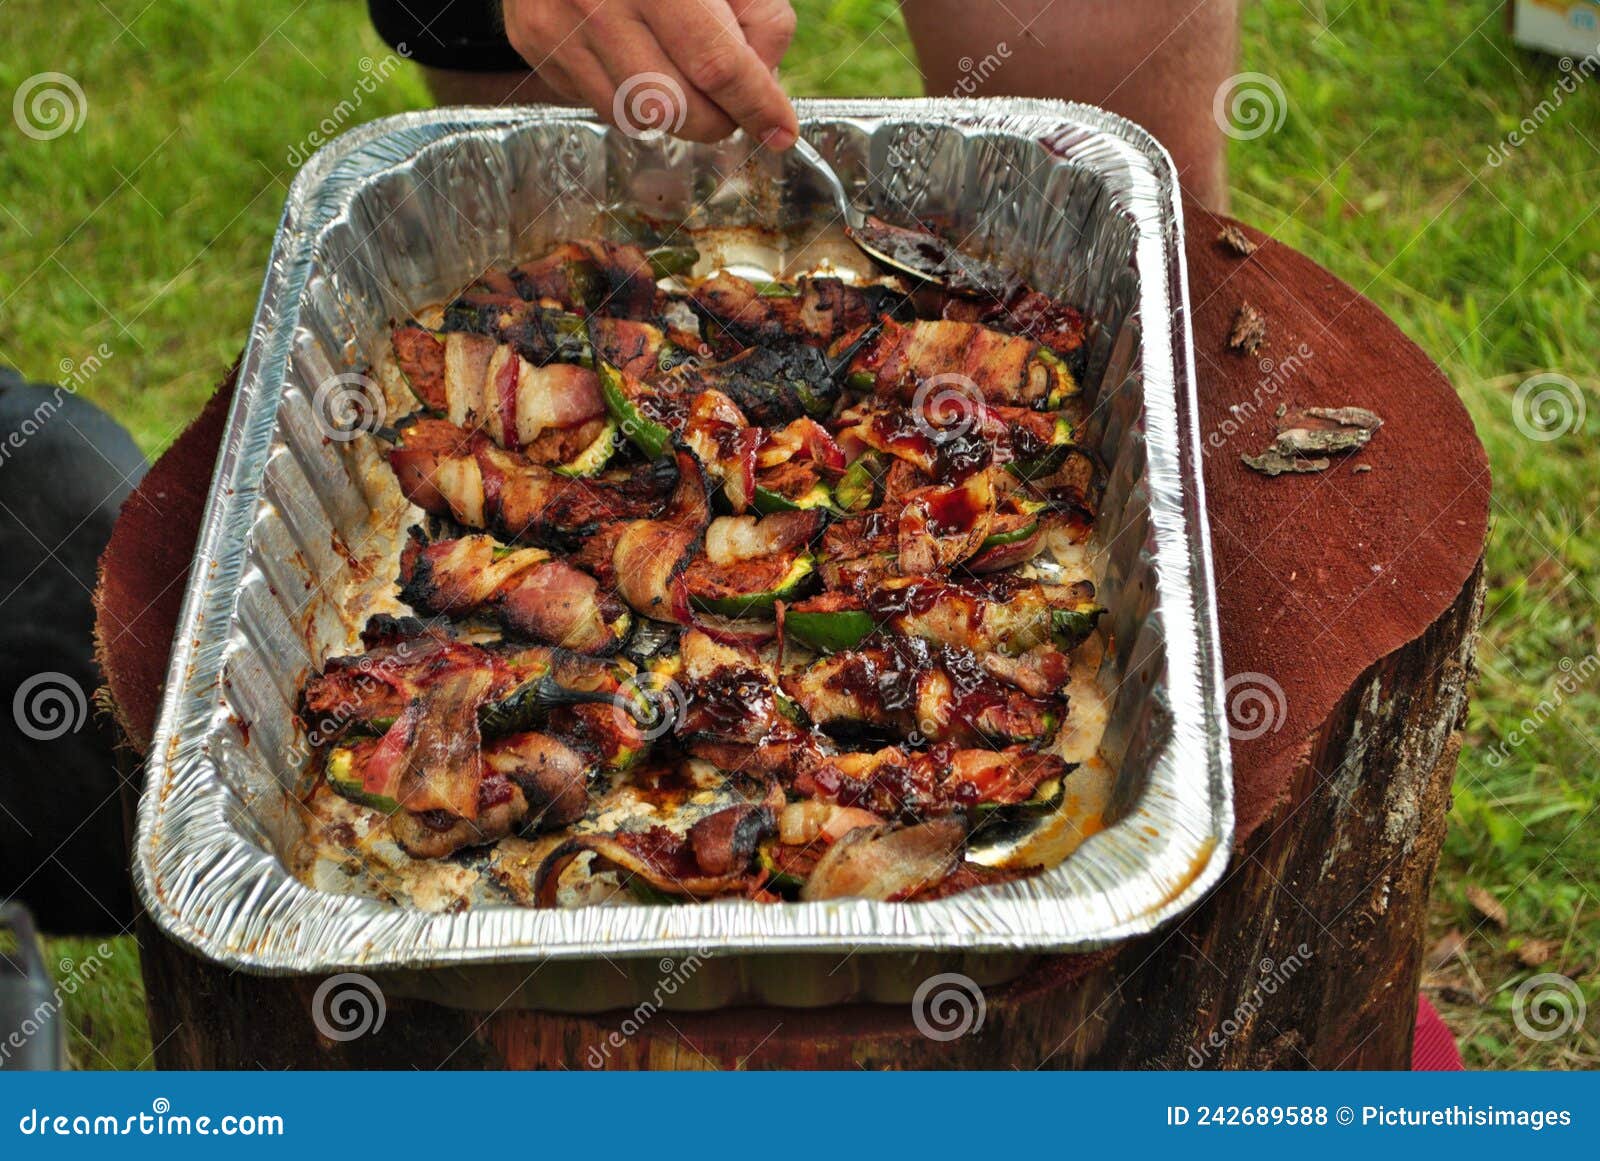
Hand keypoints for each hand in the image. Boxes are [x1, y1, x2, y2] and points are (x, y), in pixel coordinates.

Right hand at [502, 0, 798, 147]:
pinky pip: (600, 104)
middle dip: (718, 118)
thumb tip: (764, 86)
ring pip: (637, 118)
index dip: (756, 105)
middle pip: (675, 108)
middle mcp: (597, 1)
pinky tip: (636, 53)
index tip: (781, 132)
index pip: (716, 64)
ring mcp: (556, 27)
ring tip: (683, 66)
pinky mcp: (534, 44)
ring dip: (676, 110)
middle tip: (733, 98)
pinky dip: (633, 95)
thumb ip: (759, 16)